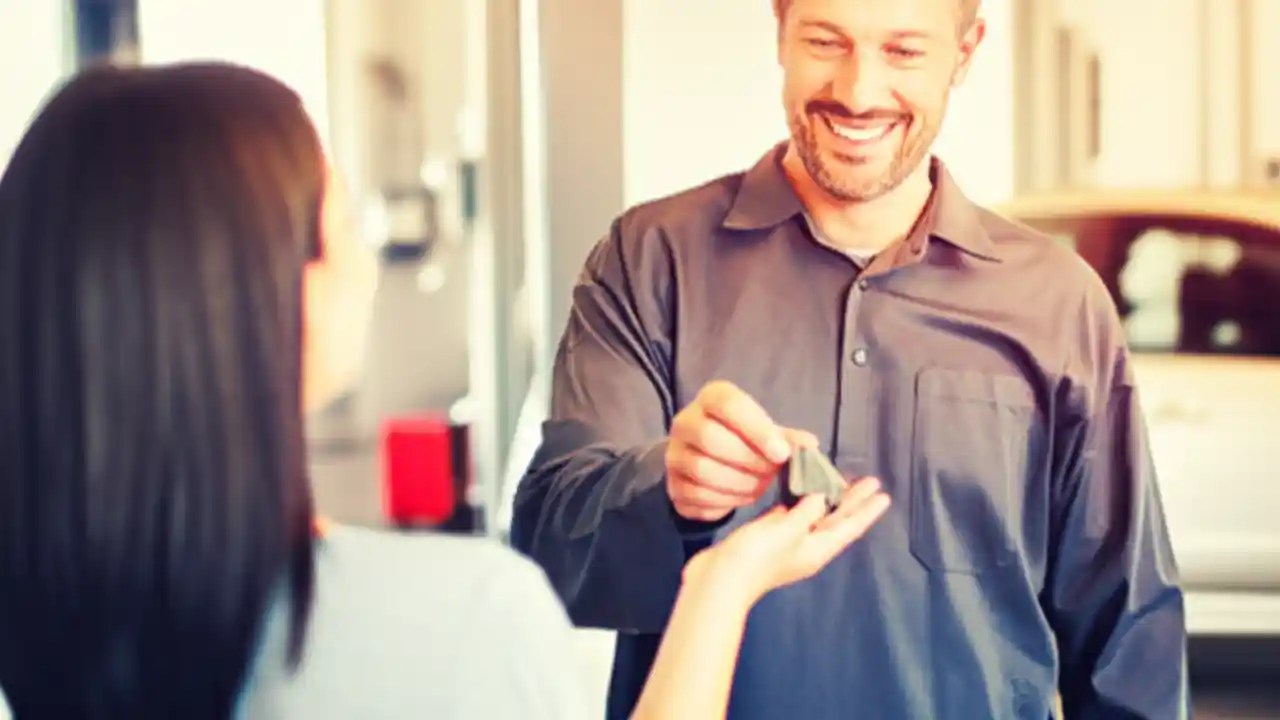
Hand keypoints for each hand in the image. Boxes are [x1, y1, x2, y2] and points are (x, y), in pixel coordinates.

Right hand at [666, 381, 816, 521]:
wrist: (709, 461)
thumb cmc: (744, 439)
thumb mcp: (766, 433)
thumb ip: (786, 438)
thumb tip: (809, 445)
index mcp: (712, 398)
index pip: (729, 405)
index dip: (757, 430)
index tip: (782, 454)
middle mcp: (685, 421)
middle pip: (710, 438)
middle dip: (748, 460)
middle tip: (770, 473)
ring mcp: (674, 454)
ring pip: (702, 470)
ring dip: (738, 483)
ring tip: (759, 487)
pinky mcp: (673, 484)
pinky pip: (695, 495)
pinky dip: (724, 501)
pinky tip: (741, 497)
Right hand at [687, 477, 890, 602]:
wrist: (719, 580)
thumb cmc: (756, 557)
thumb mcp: (787, 530)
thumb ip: (807, 510)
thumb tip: (820, 496)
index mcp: (817, 549)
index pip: (849, 527)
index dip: (867, 511)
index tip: (883, 494)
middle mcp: (808, 547)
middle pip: (837, 522)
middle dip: (853, 502)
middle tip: (870, 482)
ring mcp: (788, 544)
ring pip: (817, 518)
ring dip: (830, 501)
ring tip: (840, 482)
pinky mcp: (770, 539)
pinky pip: (795, 516)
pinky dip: (803, 502)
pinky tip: (801, 491)